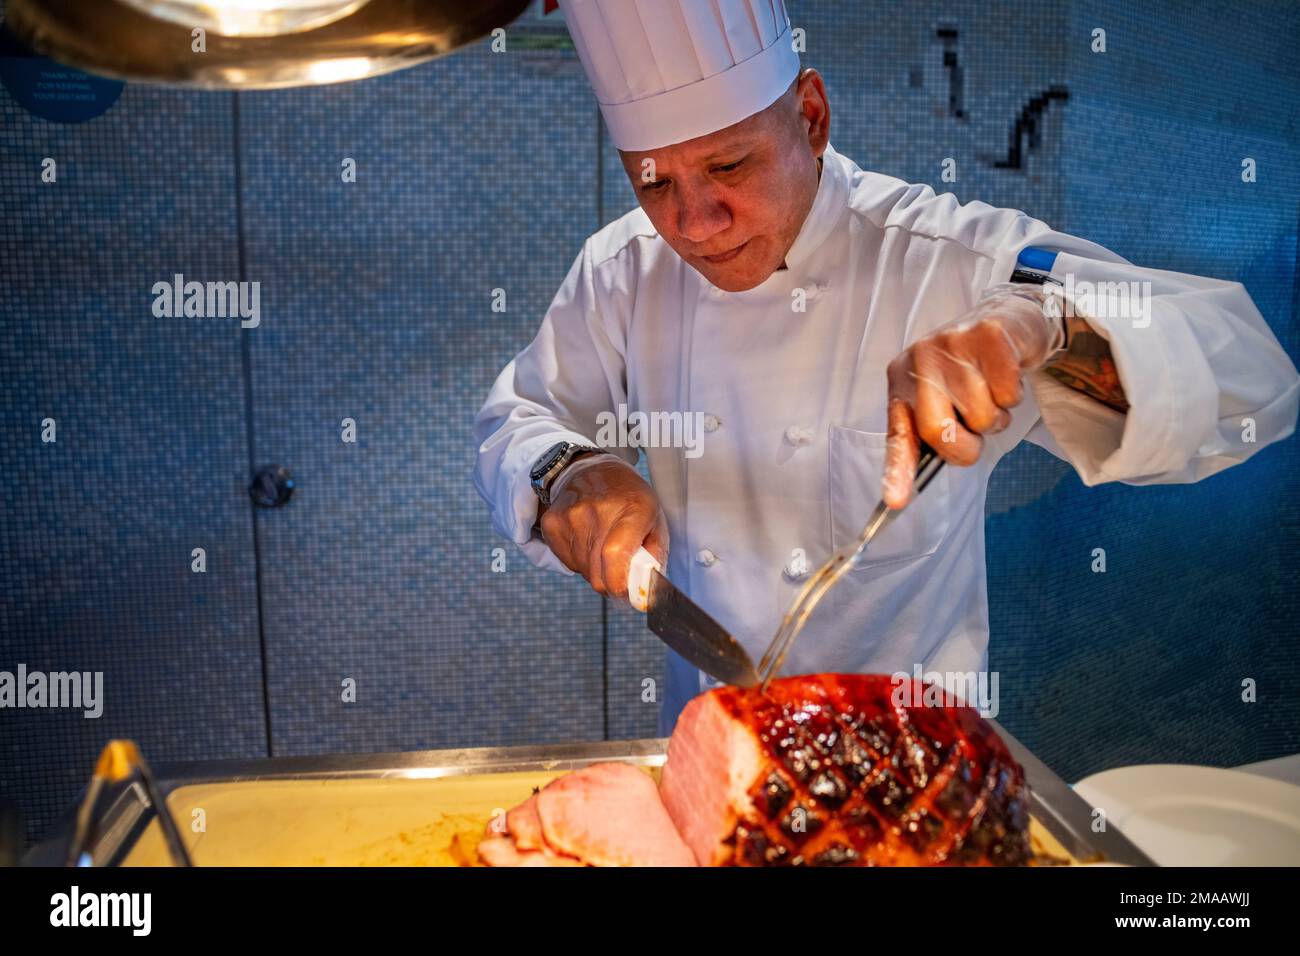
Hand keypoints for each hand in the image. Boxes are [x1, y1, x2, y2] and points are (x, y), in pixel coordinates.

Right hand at [538, 455, 668, 601]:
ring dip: (595, 570)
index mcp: (632, 509)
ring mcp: (570, 517)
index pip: (615, 556)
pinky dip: (578, 560)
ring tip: (602, 547)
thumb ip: (655, 555)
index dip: (619, 584)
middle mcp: (597, 511)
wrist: (589, 470)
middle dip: (611, 583)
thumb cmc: (628, 497)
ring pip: (583, 571)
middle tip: (619, 571)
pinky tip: (586, 540)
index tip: (626, 594)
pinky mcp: (552, 523)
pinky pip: (567, 562)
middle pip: (598, 574)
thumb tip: (646, 589)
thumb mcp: (654, 518)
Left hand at [882, 284, 1062, 508]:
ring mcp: (952, 344)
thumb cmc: (970, 372)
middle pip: (937, 430)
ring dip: (995, 417)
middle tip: (975, 433)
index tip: (896, 502)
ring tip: (991, 392)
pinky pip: (1008, 394)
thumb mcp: (941, 399)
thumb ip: (930, 435)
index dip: (897, 471)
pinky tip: (1006, 375)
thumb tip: (908, 490)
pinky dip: (1014, 396)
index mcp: (901, 381)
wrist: (1008, 320)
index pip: (897, 433)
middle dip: (965, 447)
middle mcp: (919, 360)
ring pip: (980, 415)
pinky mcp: (988, 335)